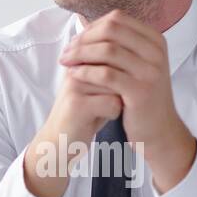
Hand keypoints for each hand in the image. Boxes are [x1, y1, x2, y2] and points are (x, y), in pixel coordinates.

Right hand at [23, 61, 123, 196]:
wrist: (59, 141)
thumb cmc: (84, 115)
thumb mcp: (98, 89)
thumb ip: (112, 72)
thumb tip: (138, 59)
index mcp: (81, 60)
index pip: (115, 54)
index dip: (122, 73)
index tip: (115, 87)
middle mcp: (76, 68)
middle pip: (118, 69)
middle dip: (121, 87)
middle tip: (108, 100)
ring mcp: (75, 85)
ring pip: (118, 86)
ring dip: (118, 100)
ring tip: (102, 109)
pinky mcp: (78, 104)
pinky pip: (113, 103)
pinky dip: (113, 114)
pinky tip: (101, 118)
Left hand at [58, 9, 196, 192]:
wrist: (160, 130)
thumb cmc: (141, 96)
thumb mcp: (136, 64)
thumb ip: (118, 44)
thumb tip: (84, 22)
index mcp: (155, 40)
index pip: (117, 19)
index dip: (92, 27)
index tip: (76, 40)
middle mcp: (156, 52)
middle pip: (111, 30)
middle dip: (84, 39)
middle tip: (67, 51)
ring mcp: (150, 71)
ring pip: (107, 50)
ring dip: (80, 54)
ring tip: (66, 63)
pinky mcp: (140, 91)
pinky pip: (106, 74)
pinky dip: (85, 72)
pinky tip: (74, 76)